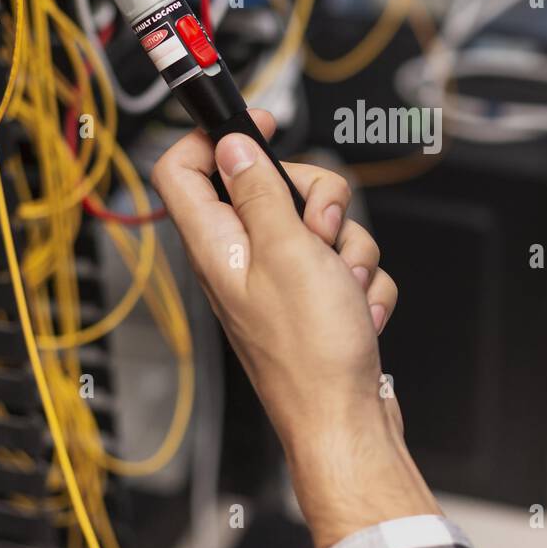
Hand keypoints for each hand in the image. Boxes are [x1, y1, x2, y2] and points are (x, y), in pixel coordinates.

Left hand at [152, 110, 439, 547]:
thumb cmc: (312, 355)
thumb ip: (258, 193)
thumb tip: (231, 146)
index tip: (263, 125)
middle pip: (273, 187)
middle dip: (317, 199)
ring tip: (344, 287)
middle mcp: (243, 260)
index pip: (185, 169)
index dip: (217, 135)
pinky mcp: (316, 301)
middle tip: (320, 231)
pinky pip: (346, 261)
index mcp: (218, 245)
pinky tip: (357, 312)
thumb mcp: (288, 254)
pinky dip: (361, 283)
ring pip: (321, 224)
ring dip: (349, 248)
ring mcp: (282, 281)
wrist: (347, 422)